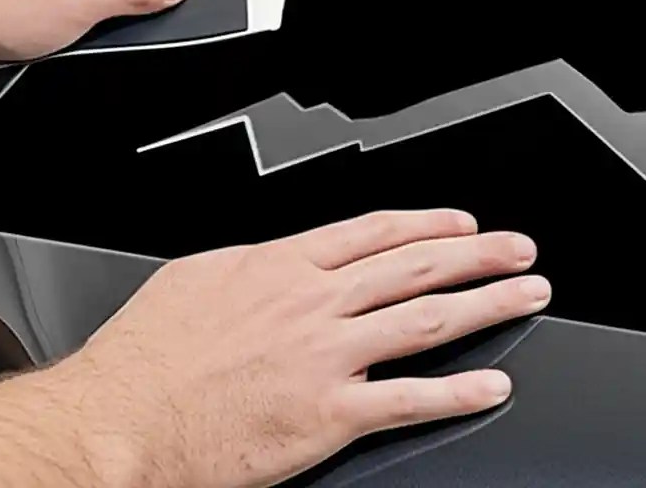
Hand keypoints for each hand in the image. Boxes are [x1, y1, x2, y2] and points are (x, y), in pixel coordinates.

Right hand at [51, 209, 550, 487]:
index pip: (375, 231)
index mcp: (280, 266)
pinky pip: (409, 399)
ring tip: (527, 294)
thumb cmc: (146, 358)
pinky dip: (457, 392)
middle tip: (520, 250)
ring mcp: (325, 357)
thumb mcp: (196, 281)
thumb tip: (280, 261)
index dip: (429, 223)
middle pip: (416, 265)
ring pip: (426, 320)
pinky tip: (491, 385)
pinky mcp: (328, 415)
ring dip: (487, 304)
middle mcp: (312, 304)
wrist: (118, 421)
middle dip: (479, 254)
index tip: (463, 224)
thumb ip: (252, 267)